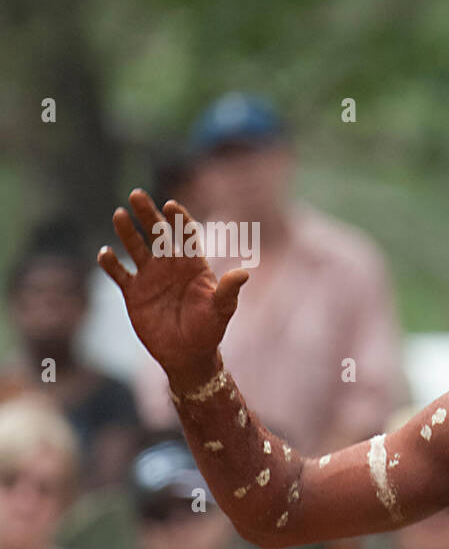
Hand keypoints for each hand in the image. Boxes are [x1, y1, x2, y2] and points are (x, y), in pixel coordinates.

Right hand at [97, 189, 249, 391]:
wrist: (188, 354)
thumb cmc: (209, 329)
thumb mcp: (221, 309)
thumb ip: (228, 290)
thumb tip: (244, 273)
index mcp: (193, 265)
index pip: (186, 235)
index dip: (179, 220)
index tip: (172, 206)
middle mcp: (170, 266)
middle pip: (157, 234)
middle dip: (148, 214)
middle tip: (137, 194)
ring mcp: (150, 277)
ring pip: (135, 247)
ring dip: (127, 232)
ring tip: (119, 215)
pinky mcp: (133, 292)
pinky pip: (119, 274)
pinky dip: (111, 264)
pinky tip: (104, 253)